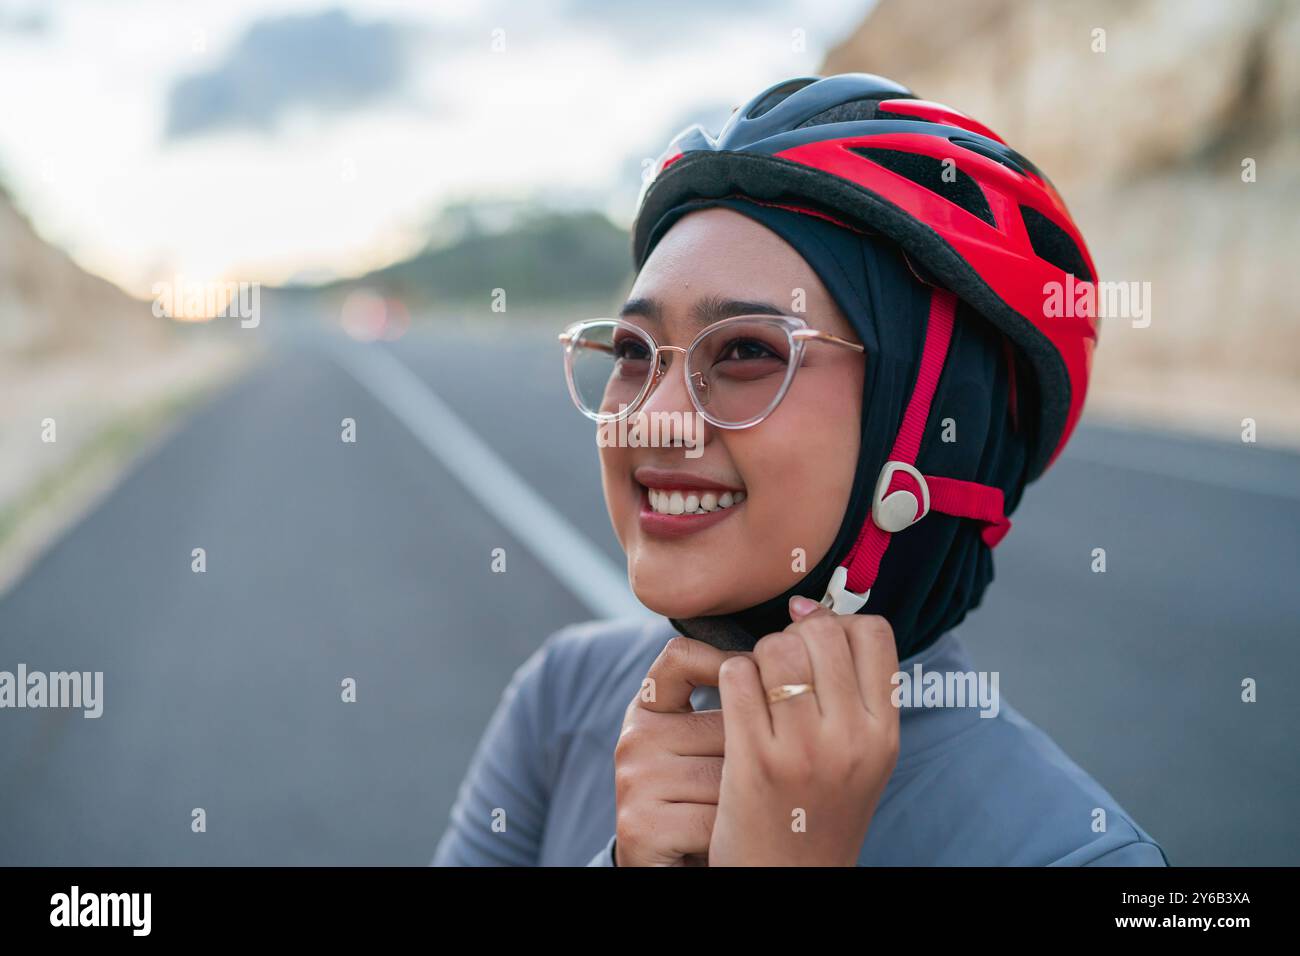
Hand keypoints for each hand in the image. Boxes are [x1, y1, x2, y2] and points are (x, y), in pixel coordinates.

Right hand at [612, 636, 748, 865]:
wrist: (673, 866)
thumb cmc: (702, 799)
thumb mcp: (705, 745)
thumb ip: (728, 703)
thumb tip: (787, 655)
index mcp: (649, 708)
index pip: (681, 656)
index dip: (726, 661)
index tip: (758, 686)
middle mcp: (634, 737)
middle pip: (727, 724)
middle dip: (754, 759)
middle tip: (750, 785)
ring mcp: (634, 780)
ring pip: (729, 776)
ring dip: (749, 801)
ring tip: (740, 813)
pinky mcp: (639, 825)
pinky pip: (716, 819)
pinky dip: (733, 834)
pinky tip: (724, 837)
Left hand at [708, 597, 900, 865]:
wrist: (787, 880)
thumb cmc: (819, 807)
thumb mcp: (862, 754)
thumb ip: (853, 689)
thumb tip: (809, 608)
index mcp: (884, 733)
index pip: (873, 632)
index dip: (839, 623)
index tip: (816, 640)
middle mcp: (852, 739)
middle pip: (820, 632)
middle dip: (792, 635)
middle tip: (780, 665)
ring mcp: (804, 750)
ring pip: (776, 648)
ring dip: (758, 656)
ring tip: (758, 688)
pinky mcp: (754, 759)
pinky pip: (736, 676)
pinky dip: (730, 678)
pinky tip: (736, 704)